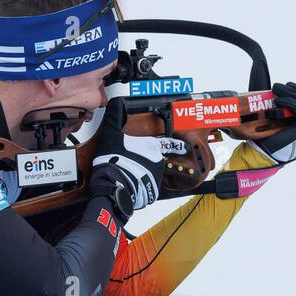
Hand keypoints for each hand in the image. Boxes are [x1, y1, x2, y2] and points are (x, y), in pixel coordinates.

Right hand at [89, 98, 180, 215]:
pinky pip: (148, 188)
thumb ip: (115, 117)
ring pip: (153, 174)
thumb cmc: (113, 160)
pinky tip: (130, 184)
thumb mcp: (111, 134)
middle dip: (149, 161)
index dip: (176, 145)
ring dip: (144, 174)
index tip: (184, 147)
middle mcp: (158, 161)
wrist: (113, 185)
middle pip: (157, 159)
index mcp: (151, 146)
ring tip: (129, 174)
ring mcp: (156, 177)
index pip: (169, 143)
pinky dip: (141, 186)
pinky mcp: (151, 192)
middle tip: (137, 163)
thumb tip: (116, 104)